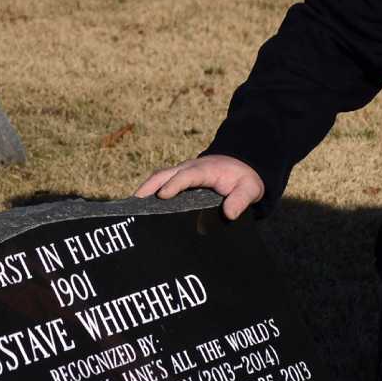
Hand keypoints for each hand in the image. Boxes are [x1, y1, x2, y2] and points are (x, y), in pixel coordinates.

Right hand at [134, 154, 265, 220]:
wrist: (240, 166)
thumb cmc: (243, 180)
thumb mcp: (250, 189)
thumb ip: (241, 199)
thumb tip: (230, 214)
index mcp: (205, 170)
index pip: (186, 176)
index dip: (174, 185)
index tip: (163, 196)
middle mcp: (188, 168)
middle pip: (164, 174)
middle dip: (149, 187)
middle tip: (134, 204)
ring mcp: (180, 173)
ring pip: (158, 178)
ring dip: (144, 191)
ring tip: (131, 210)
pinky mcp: (177, 180)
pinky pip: (160, 184)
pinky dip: (148, 194)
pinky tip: (139, 211)